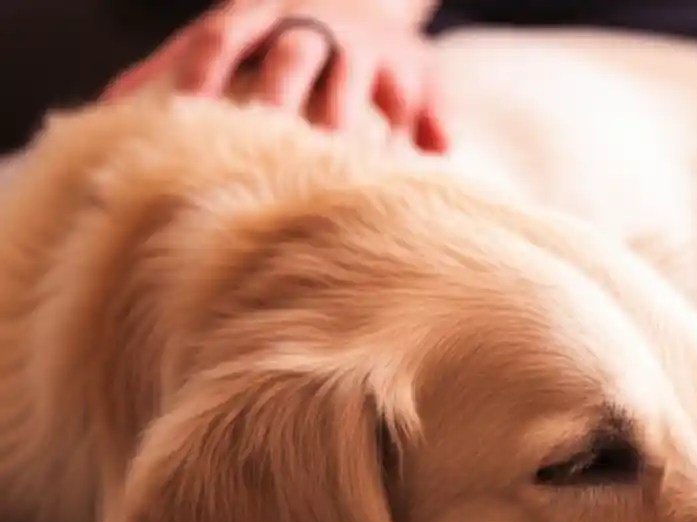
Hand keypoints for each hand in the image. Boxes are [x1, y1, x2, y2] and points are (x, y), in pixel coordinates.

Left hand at [102, 0, 446, 152]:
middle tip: (271, 144)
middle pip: (296, 54)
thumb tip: (106, 112)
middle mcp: (317, 24)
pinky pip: (426, 96)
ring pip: (361, 79)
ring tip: (343, 170)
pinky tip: (424, 161)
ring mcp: (370, 45)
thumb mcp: (230, 33)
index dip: (205, 71)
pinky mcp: (418, 66)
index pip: (225, 35)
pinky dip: (429, 126)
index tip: (186, 116)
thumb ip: (174, 68)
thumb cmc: (278, 32)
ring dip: (353, 120)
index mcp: (261, 12)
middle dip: (283, 97)